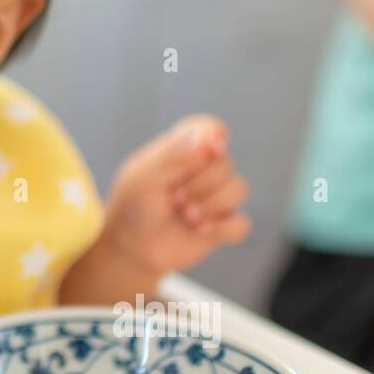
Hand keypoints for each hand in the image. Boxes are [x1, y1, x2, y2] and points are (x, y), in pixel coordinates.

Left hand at [102, 114, 250, 276]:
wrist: (131, 245)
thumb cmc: (134, 204)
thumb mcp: (144, 176)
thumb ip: (175, 155)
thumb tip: (210, 142)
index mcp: (184, 148)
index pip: (211, 128)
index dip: (215, 134)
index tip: (211, 146)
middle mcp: (205, 169)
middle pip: (225, 163)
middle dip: (200, 183)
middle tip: (174, 197)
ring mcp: (216, 196)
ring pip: (238, 189)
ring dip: (211, 204)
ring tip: (185, 216)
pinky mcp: (223, 224)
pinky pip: (241, 223)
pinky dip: (222, 228)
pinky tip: (200, 231)